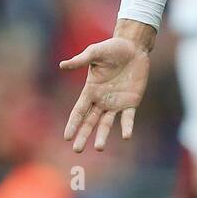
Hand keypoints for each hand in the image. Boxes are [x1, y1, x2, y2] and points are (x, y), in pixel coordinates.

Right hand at [60, 21, 153, 151]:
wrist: (134, 47)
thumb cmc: (112, 48)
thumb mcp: (96, 52)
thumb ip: (81, 60)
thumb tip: (62, 65)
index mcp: (91, 90)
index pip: (79, 111)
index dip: (73, 123)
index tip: (66, 137)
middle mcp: (102, 100)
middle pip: (90, 121)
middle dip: (83, 135)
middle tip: (77, 150)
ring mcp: (117, 102)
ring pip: (107, 123)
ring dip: (103, 135)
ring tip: (99, 148)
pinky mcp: (132, 101)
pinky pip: (128, 117)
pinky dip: (127, 126)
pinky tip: (126, 136)